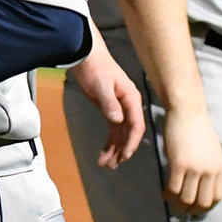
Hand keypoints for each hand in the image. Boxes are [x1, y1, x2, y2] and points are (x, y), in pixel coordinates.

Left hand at [67, 37, 144, 168]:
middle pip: (129, 133)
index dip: (132, 142)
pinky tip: (104, 154)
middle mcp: (129, 105)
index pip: (136, 125)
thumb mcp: (101, 85)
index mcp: (131, 98)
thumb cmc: (94, 68)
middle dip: (122, 150)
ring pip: (121, 134)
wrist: (85, 55)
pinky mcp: (110, 109)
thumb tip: (117, 120)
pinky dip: (109, 142)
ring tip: (106, 165)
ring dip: (114, 149)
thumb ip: (109, 103)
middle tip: (112, 166)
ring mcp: (120, 108)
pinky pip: (113, 130)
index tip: (125, 156)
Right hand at [159, 102, 221, 212]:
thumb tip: (200, 181)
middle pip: (203, 202)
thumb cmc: (196, 127)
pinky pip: (173, 188)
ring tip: (171, 203)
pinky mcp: (179, 164)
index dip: (206, 206)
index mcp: (219, 168)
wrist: (187, 111)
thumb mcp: (210, 150)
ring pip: (187, 198)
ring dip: (178, 206)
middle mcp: (210, 171)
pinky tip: (164, 194)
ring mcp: (195, 168)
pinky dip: (168, 195)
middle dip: (192, 210)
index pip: (217, 197)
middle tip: (182, 210)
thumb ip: (208, 166)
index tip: (196, 207)